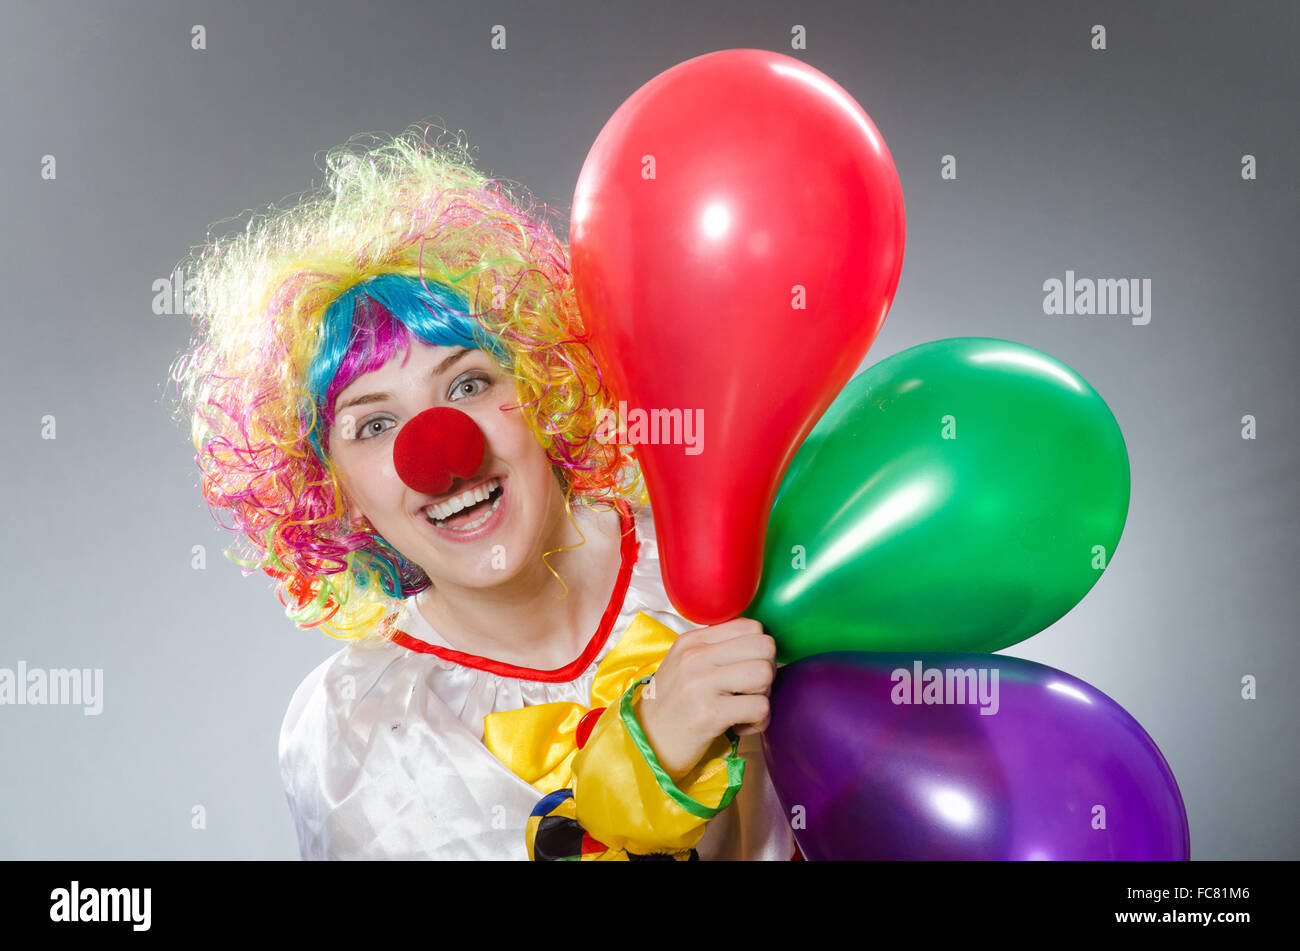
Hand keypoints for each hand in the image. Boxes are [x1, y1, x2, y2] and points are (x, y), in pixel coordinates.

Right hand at [635, 617, 775, 782]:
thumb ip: (716, 650)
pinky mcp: (709, 713)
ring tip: (744, 709)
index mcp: (692, 641)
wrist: (644, 743)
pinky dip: (758, 722)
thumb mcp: (685, 665)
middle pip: (764, 646)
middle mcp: (695, 656)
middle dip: (767, 671)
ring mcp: (701, 683)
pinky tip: (739, 727)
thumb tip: (760, 645)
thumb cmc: (671, 707)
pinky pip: (759, 708)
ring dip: (764, 697)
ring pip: (764, 674)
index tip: (747, 670)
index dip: (759, 650)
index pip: (751, 626)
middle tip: (750, 691)